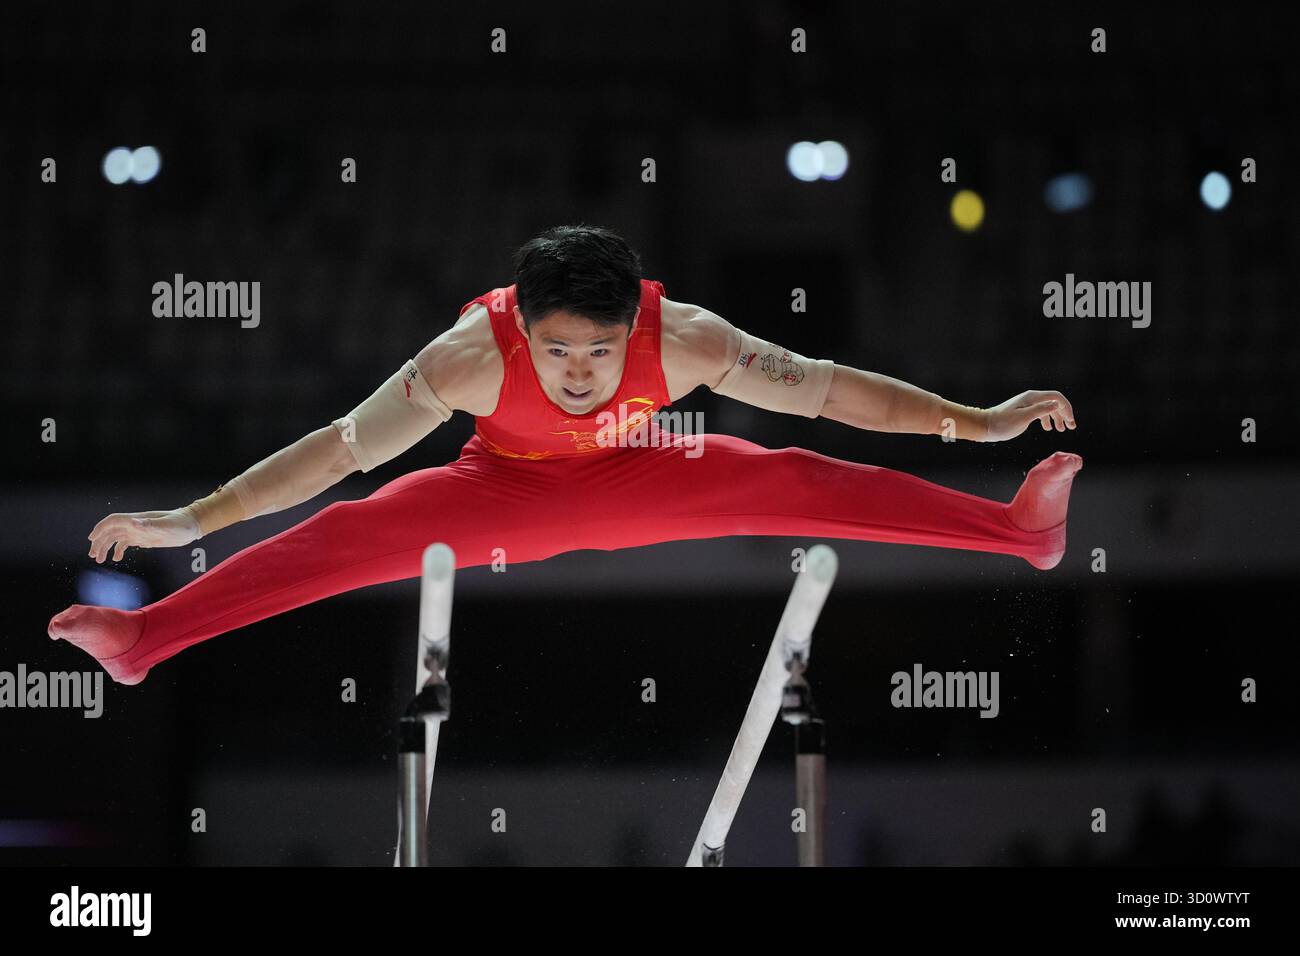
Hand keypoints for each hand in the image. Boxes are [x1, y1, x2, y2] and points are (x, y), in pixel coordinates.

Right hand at [87, 508, 201, 563]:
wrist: (193, 525)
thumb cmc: (181, 524)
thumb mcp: (167, 526)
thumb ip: (150, 525)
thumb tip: (132, 524)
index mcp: (138, 520)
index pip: (113, 521)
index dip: (101, 528)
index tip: (92, 539)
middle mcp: (136, 524)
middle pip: (111, 531)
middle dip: (99, 541)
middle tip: (93, 556)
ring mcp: (140, 531)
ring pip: (116, 538)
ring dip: (106, 546)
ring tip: (99, 559)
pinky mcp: (145, 538)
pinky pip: (126, 542)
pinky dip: (118, 549)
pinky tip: (117, 558)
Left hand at [984, 390, 1075, 442]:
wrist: (985, 426)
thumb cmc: (1002, 423)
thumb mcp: (1023, 418)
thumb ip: (1040, 411)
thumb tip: (1056, 404)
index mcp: (1032, 398)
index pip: (1056, 397)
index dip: (1066, 408)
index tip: (1070, 422)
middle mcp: (1031, 398)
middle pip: (1054, 402)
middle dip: (1064, 414)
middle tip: (1070, 427)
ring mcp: (1027, 404)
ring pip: (1048, 408)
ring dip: (1057, 417)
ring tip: (1061, 430)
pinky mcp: (1023, 411)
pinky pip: (1040, 412)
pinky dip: (1047, 419)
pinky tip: (1048, 428)